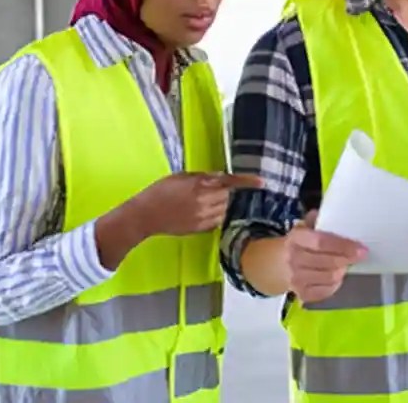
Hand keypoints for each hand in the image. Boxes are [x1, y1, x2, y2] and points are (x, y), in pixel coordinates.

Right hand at [129, 172, 262, 236]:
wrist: (145, 215)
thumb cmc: (160, 192)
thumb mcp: (180, 177)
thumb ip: (202, 177)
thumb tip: (219, 177)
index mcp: (200, 186)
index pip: (230, 182)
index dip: (248, 182)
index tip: (262, 182)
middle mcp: (205, 202)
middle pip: (228, 196)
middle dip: (226, 191)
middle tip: (211, 189)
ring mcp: (204, 217)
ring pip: (224, 209)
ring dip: (221, 203)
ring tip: (205, 200)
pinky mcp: (201, 229)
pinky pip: (217, 220)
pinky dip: (215, 214)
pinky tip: (202, 211)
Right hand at [284, 211, 366, 303]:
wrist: (276, 265)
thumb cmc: (298, 244)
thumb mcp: (304, 228)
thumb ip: (318, 221)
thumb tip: (334, 213)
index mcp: (296, 238)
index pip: (322, 242)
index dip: (343, 246)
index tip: (362, 248)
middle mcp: (294, 259)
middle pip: (328, 261)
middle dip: (348, 258)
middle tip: (360, 255)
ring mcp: (296, 279)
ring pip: (330, 277)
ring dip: (342, 270)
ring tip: (346, 264)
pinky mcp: (301, 294)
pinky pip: (326, 291)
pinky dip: (335, 284)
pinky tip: (336, 276)